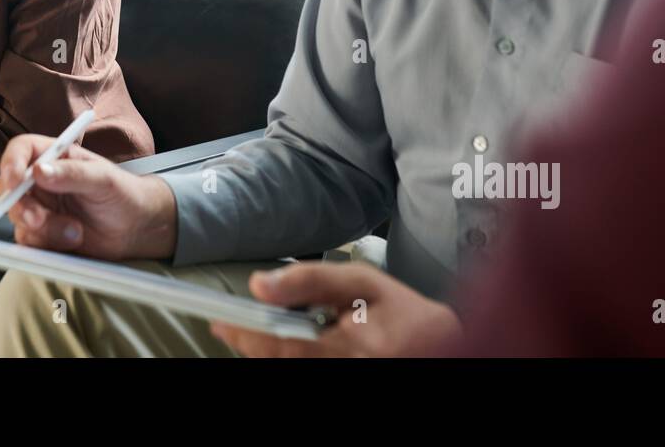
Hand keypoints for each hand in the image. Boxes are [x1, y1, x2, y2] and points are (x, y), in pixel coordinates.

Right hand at [0, 133, 177, 259]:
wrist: (137, 228)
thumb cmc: (124, 194)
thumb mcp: (104, 179)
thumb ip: (73, 173)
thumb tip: (39, 170)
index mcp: (55, 157)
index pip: (21, 151)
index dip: (11, 163)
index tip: (14, 181)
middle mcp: (42, 181)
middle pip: (9, 189)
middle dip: (22, 207)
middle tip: (39, 219)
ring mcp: (41, 208)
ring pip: (18, 219)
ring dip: (44, 229)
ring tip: (76, 231)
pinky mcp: (43, 234)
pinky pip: (29, 241)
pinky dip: (48, 244)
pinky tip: (73, 240)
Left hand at [209, 261, 463, 356]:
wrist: (443, 346)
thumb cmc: (402, 312)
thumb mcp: (361, 281)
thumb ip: (312, 278)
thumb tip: (260, 283)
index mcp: (352, 345)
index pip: (284, 345)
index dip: (247, 333)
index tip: (221, 321)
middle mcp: (348, 369)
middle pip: (280, 363)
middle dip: (249, 343)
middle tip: (229, 326)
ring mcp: (345, 379)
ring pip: (286, 371)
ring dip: (265, 353)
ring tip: (252, 332)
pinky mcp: (343, 384)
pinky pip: (300, 374)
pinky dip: (283, 360)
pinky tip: (277, 346)